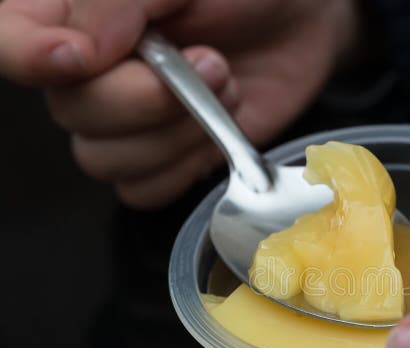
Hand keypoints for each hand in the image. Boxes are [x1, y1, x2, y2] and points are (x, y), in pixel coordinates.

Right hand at [0, 0, 358, 208]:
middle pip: (74, 114)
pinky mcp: (167, 156)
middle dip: (149, 98)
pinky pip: (145, 190)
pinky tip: (219, 129)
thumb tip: (77, 52)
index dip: (29, 58)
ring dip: (177, 133)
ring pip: (107, 160)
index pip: (9, 43)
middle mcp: (90, 71)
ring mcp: (128, 119)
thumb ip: (116, 1)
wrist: (303, 19)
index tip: (81, 58)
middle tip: (210, 61)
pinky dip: (186, 166)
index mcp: (74, 15)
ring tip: (225, 88)